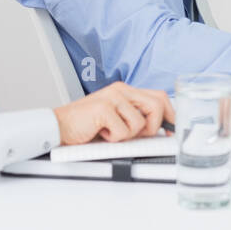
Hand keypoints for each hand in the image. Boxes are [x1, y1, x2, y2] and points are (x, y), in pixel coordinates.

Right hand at [53, 81, 175, 144]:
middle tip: (140, 135)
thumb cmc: (85, 126)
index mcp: (125, 90)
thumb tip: (159, 130)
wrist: (57, 127)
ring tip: (110, 132)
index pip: (159, 97)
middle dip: (154, 126)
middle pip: (157, 104)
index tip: (173, 130)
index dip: (170, 114)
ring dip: (127, 136)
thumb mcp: (115, 118)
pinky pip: (124, 131)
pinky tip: (101, 133)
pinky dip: (114, 139)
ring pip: (140, 123)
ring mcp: (112, 98)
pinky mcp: (104, 109)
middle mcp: (121, 90)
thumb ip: (134, 117)